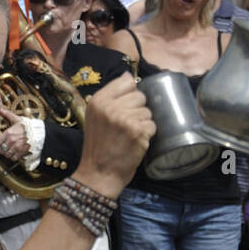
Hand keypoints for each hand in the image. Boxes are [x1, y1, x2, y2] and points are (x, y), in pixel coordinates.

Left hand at [0, 109, 29, 160]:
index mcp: (8, 133)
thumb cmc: (28, 125)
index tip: (0, 142)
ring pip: (6, 155)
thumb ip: (6, 114)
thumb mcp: (16, 119)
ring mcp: (16, 147)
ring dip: (8, 153)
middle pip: (1, 150)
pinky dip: (14, 156)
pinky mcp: (22, 152)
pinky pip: (13, 158)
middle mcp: (11, 141)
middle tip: (5, 146)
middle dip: (2, 149)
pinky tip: (15, 153)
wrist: (39, 132)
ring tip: (10, 150)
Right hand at [73, 74, 153, 197]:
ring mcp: (124, 119)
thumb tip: (130, 76)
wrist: (98, 173)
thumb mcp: (95, 117)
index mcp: (97, 101)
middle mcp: (110, 107)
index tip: (124, 108)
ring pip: (148, 112)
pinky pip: (153, 125)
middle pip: (140, 96)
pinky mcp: (137, 131)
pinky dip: (147, 135)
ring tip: (129, 136)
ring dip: (143, 124)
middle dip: (137, 111)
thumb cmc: (98, 146)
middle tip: (125, 127)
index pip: (126, 82)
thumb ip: (111, 96)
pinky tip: (135, 143)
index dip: (130, 95)